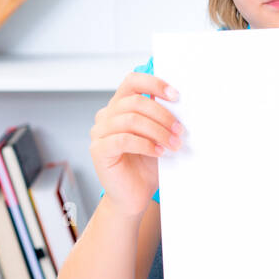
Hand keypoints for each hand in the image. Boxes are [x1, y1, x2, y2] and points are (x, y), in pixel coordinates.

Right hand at [90, 72, 183, 218]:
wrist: (134, 197)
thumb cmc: (146, 166)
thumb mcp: (158, 136)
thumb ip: (162, 117)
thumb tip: (180, 102)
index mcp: (119, 106)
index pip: (132, 81)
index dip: (154, 83)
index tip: (176, 96)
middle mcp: (106, 116)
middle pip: (136, 101)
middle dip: (163, 115)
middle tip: (180, 130)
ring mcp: (99, 132)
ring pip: (131, 120)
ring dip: (158, 131)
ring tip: (173, 144)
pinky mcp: (99, 150)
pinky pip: (124, 140)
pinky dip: (145, 144)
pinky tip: (158, 152)